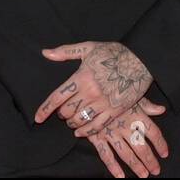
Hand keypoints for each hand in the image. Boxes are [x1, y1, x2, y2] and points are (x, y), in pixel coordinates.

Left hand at [35, 41, 152, 138]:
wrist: (141, 60)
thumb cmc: (115, 53)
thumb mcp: (90, 48)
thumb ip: (66, 52)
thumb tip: (46, 53)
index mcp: (82, 77)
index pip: (57, 97)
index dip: (45, 109)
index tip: (38, 118)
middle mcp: (90, 92)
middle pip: (67, 111)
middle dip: (61, 114)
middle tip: (63, 112)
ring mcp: (102, 103)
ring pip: (79, 120)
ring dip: (72, 123)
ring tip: (72, 120)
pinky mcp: (114, 111)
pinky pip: (95, 127)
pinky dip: (85, 131)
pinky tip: (81, 131)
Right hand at [76, 97, 168, 177]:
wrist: (87, 92)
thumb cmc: (112, 93)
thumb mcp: (131, 95)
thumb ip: (147, 105)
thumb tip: (162, 110)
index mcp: (136, 115)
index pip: (153, 132)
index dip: (160, 144)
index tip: (165, 153)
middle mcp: (125, 126)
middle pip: (141, 146)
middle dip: (149, 160)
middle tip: (156, 170)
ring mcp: (111, 133)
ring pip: (126, 154)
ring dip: (135, 166)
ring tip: (143, 175)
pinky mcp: (97, 138)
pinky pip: (106, 155)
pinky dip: (113, 167)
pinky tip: (120, 176)